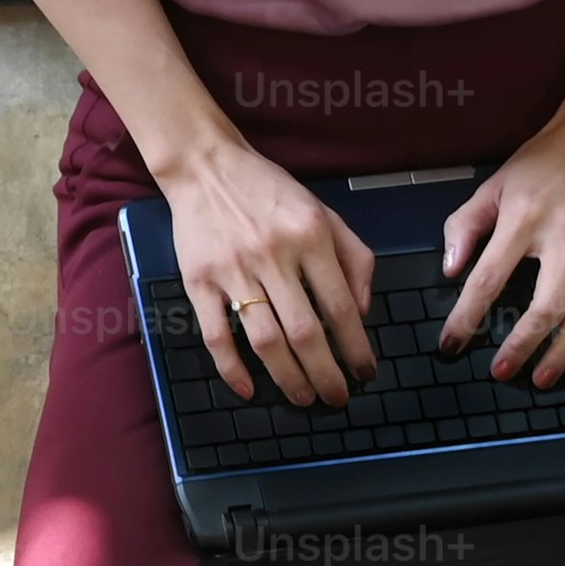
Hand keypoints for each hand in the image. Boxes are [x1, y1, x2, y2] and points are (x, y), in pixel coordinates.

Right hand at [148, 135, 374, 406]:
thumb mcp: (324, 213)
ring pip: (265, 339)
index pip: (340, 306)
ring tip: (304, 399)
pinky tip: (248, 389)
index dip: (356, 347)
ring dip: (288, 377)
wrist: (206, 167)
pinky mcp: (199, 281)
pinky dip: (232, 368)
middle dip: (326, 374)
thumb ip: (354, 257)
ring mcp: (234, 270)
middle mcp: (274, 255)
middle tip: (338, 398)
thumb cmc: (270, 192)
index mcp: (310, 237)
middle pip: (305, 332)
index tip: (365, 372)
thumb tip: (363, 311)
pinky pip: (216, 334)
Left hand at [444, 58, 564, 382]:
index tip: (451, 344)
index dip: (466, 317)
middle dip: (521, 347)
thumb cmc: (545, 160)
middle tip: (501, 373)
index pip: (488, 279)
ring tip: (541, 379)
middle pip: (544, 308)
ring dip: (562, 354)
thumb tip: (451, 270)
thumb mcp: (494, 183)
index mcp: (524, 219)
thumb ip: (466, 225)